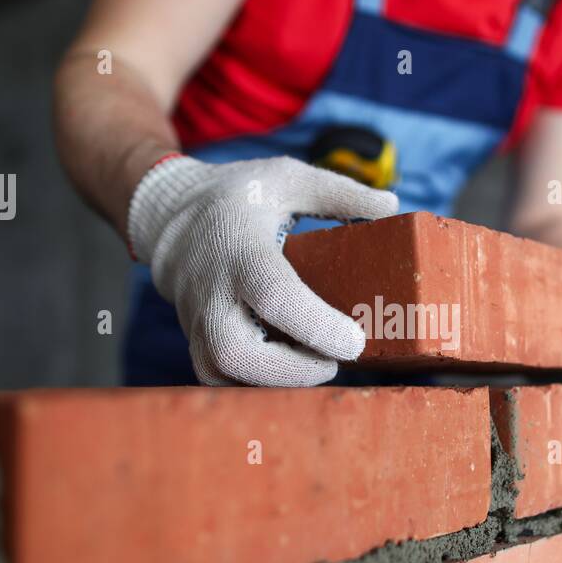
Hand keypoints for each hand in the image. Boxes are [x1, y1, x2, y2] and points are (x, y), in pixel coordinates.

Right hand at [127, 154, 398, 385]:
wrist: (170, 218)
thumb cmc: (238, 197)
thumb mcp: (287, 177)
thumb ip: (339, 192)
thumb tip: (391, 205)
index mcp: (240, 248)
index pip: (273, 295)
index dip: (315, 325)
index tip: (355, 341)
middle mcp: (212, 291)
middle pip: (237, 352)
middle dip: (293, 371)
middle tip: (334, 361)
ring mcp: (197, 322)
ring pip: (223, 374)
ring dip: (275, 383)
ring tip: (315, 364)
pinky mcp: (195, 342)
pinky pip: (219, 380)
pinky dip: (255, 385)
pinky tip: (288, 371)